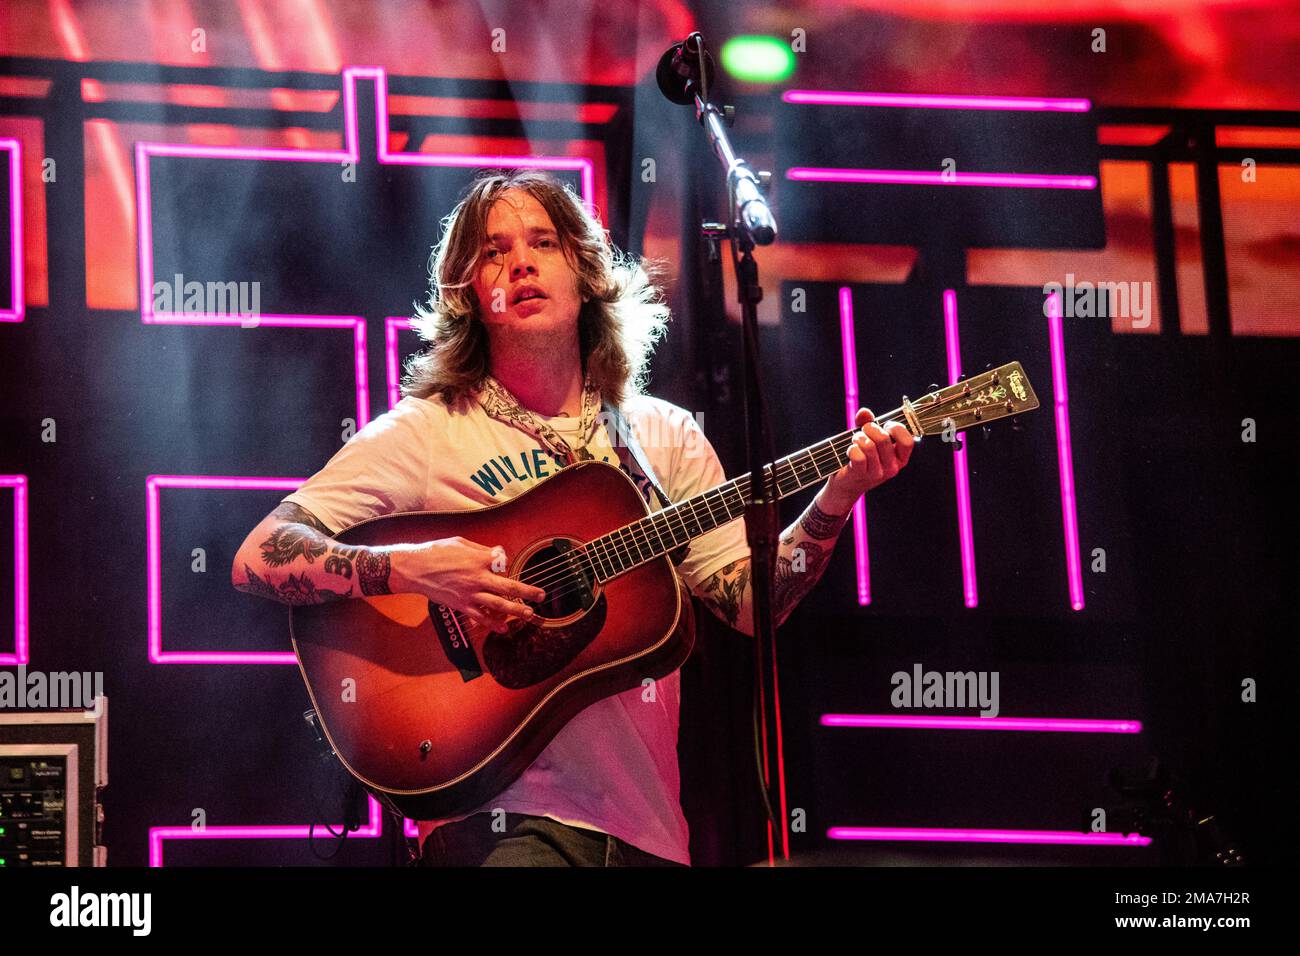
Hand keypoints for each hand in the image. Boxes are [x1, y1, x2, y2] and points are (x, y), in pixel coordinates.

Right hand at [391, 537, 546, 632]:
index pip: (503, 561)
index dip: (505, 562)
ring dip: (516, 610)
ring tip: (530, 614)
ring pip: (498, 605)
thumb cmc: (436, 552)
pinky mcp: (462, 605)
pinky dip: (492, 624)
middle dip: (527, 591)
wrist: (415, 569)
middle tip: (541, 595)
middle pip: (508, 586)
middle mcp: (478, 577)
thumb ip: (481, 549)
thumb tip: (496, 554)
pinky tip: (503, 628)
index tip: (503, 562)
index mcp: (479, 559)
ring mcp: (470, 593)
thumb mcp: (460, 542)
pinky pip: (480, 617)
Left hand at [821, 408, 915, 512]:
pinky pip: (858, 455)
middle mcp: (892, 467)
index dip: (896, 428)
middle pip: (883, 438)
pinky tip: (850, 451)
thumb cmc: (862, 457)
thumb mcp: (870, 439)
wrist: (847, 483)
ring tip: (855, 441)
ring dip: (858, 438)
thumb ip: (868, 422)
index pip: (907, 441)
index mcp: (900, 458)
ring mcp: (878, 473)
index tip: (885, 426)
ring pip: (869, 445)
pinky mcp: (861, 475)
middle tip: (863, 432)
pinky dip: (851, 448)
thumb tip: (864, 412)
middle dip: (869, 428)